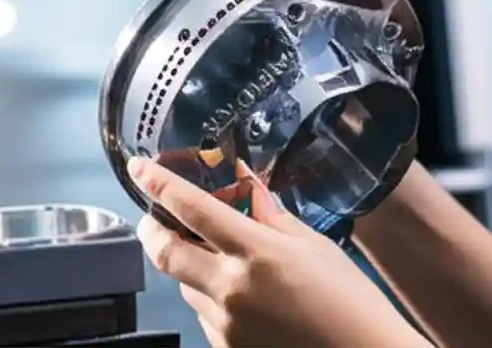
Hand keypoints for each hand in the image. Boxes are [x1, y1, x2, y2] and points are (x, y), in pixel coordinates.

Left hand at [129, 156, 426, 347]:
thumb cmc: (351, 303)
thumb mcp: (315, 248)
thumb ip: (271, 216)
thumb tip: (246, 184)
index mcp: (256, 254)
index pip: (192, 210)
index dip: (159, 184)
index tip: (140, 168)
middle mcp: (230, 291)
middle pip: (164, 253)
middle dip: (151, 230)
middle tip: (153, 217)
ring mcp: (224, 325)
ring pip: (184, 286)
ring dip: (190, 267)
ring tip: (222, 261)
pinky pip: (205, 315)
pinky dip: (213, 299)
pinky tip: (244, 297)